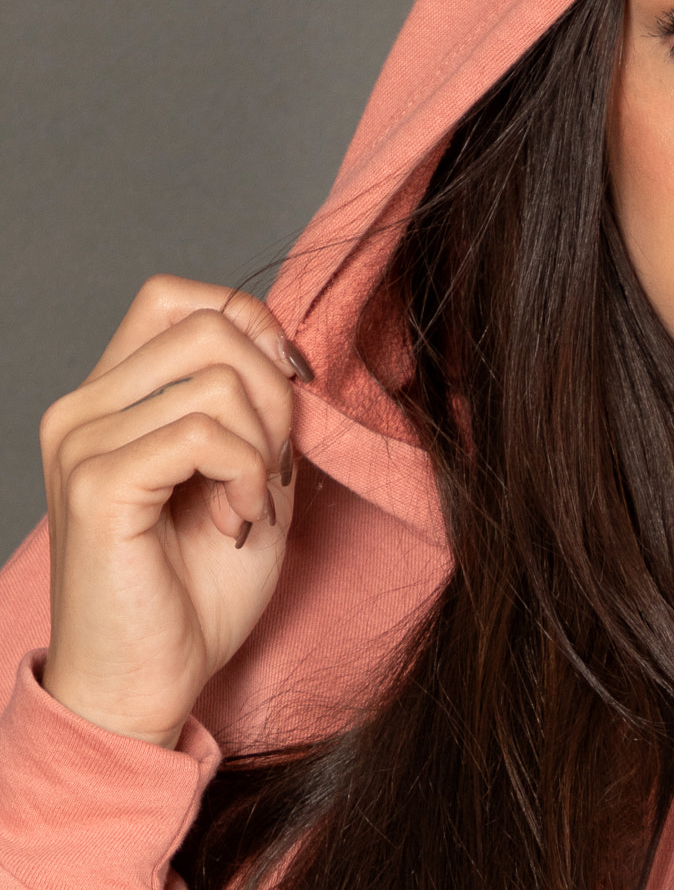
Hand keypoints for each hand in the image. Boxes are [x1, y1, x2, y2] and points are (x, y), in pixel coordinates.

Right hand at [39, 275, 307, 747]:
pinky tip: (235, 522)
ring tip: (248, 502)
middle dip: (275, 391)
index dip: (253, 328)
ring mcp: (81, 443)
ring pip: (218, 376)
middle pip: (211, 325)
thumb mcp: (249, 474)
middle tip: (273, 465)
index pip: (179, 297)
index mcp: (110, 398)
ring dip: (264, 443)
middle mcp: (81, 409)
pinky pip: (206, 432)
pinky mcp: (97, 485)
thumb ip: (258, 405)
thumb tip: (286, 345)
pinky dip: (247, 474)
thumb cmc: (195, 588)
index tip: (286, 396)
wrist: (146, 682)